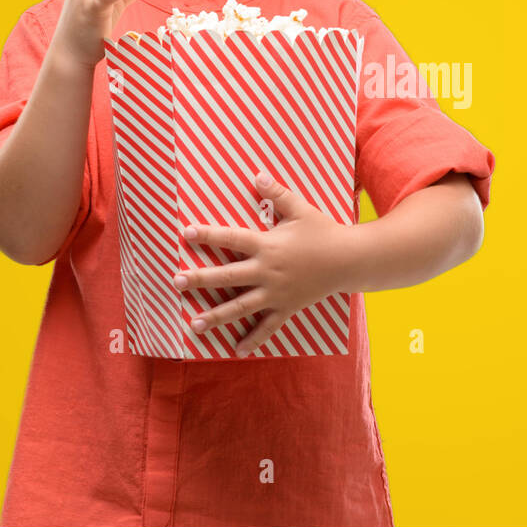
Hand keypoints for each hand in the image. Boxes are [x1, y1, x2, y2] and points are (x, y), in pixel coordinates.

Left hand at [173, 170, 356, 356]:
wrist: (349, 260)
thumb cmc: (324, 231)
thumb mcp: (301, 209)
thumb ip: (277, 194)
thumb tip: (257, 175)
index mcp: (268, 245)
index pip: (232, 239)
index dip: (209, 235)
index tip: (186, 234)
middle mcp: (268, 271)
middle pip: (228, 276)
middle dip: (200, 279)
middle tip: (176, 282)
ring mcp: (276, 293)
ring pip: (241, 306)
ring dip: (217, 316)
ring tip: (195, 325)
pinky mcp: (287, 307)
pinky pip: (268, 327)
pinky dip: (253, 339)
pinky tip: (236, 350)